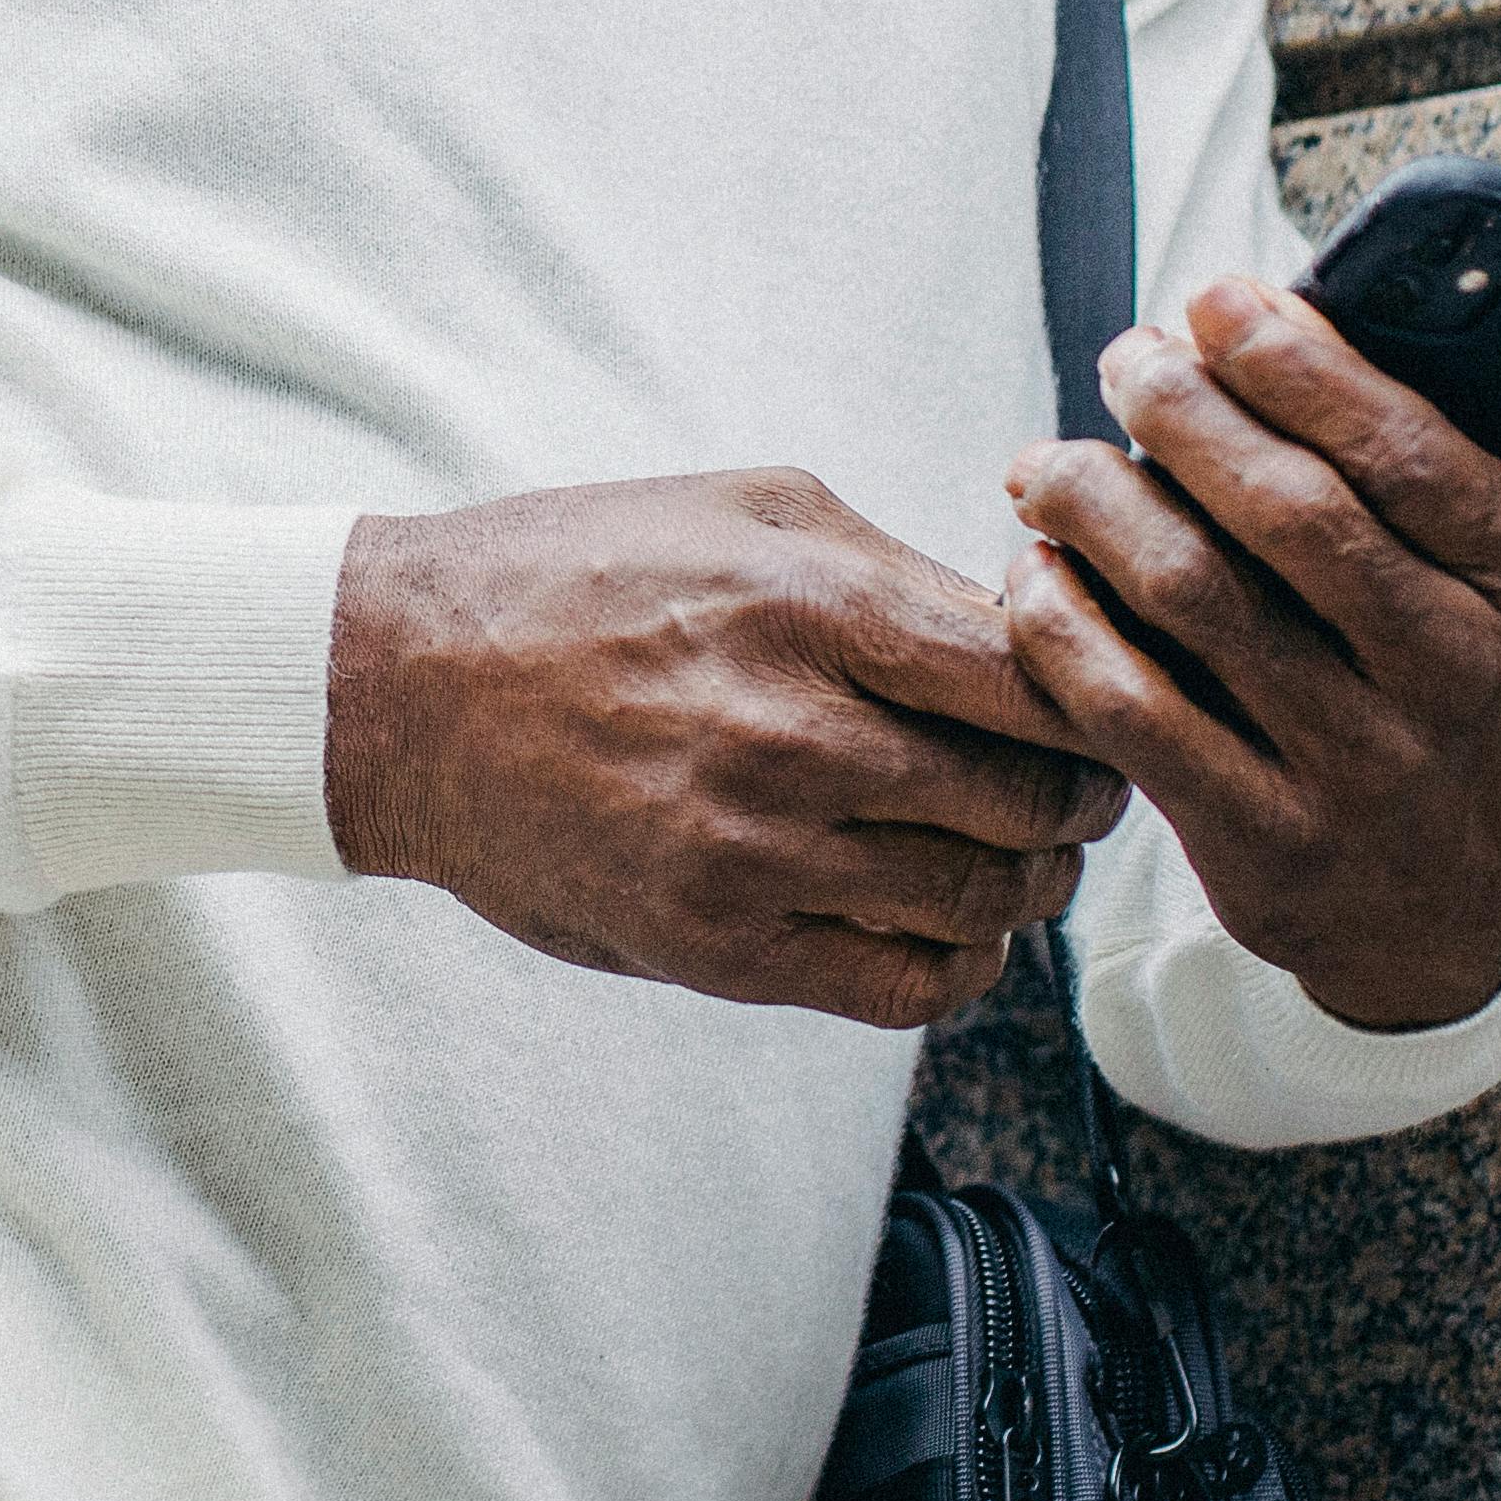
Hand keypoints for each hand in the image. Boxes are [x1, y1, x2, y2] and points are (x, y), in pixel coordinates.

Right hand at [328, 470, 1124, 1028]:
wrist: (402, 688)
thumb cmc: (579, 576)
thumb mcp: (744, 511)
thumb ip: (897, 567)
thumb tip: (1033, 622)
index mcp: (810, 610)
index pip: (1035, 680)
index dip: (1098, 695)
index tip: (1097, 696)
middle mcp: (790, 739)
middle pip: (1027, 802)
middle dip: (1078, 799)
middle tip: (1073, 789)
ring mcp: (751, 856)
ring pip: (979, 905)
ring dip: (1024, 886)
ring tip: (1012, 855)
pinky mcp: (714, 948)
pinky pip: (901, 988)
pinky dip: (958, 966)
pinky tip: (946, 924)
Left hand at [999, 274, 1500, 1028]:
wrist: (1469, 917)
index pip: (1409, 454)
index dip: (1300, 364)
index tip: (1214, 296)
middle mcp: (1452, 678)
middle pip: (1291, 518)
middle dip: (1185, 418)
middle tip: (1122, 356)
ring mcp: (1357, 768)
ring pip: (1199, 607)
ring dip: (1101, 513)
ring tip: (1049, 459)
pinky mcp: (1265, 844)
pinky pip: (1136, 718)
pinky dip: (1066, 634)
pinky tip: (1034, 574)